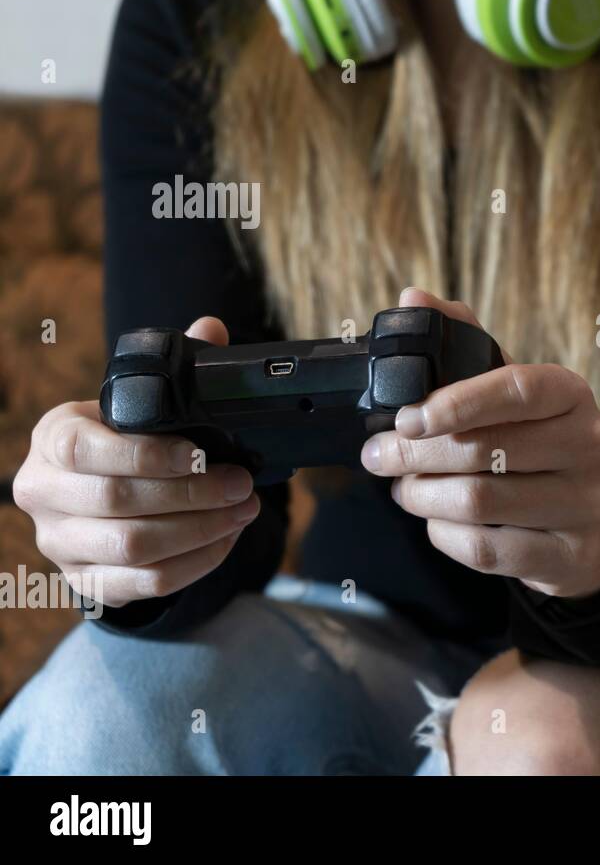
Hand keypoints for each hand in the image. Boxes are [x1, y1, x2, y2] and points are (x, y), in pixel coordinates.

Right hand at [11, 317, 259, 608]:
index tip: (207, 454)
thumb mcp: (139, 404)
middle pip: (118, 503)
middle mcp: (43, 493)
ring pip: (133, 548)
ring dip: (201, 531)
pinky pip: (144, 583)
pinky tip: (226, 539)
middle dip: (193, 495)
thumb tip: (211, 328)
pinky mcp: (86, 582)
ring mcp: (60, 543)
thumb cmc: (124, 441)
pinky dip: (195, 564)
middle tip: (243, 485)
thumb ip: (176, 367)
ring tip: (245, 510)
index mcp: (55, 439)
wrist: (96, 497)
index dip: (153, 456)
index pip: (91, 450)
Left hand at [361, 288, 599, 598]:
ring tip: (402, 487)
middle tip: (378, 456)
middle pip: (485, 451)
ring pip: (479, 503)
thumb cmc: (538, 444)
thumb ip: (463, 343)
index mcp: (572, 396)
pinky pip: (486, 549)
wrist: (590, 521)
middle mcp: (588, 446)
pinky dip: (444, 534)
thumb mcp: (512, 392)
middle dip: (415, 455)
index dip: (457, 401)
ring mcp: (583, 504)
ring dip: (422, 496)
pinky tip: (435, 520)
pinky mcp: (567, 555)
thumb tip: (411, 299)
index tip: (405, 416)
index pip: (517, 388)